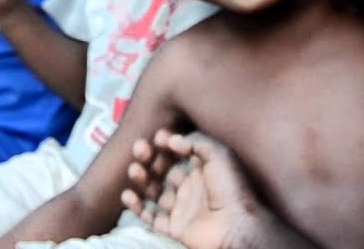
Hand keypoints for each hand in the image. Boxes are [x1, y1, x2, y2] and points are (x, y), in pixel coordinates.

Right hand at [122, 130, 264, 248]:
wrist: (235, 225)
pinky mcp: (174, 228)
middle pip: (163, 171)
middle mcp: (190, 188)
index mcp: (202, 171)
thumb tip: (174, 140)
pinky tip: (128, 194)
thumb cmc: (230, 188)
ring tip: (134, 169)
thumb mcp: (218, 156)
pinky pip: (151, 218)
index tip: (157, 136)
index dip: (167, 145)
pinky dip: (137, 207)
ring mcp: (181, 209)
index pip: (179, 155)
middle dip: (150, 159)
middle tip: (139, 148)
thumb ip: (196, 144)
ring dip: (142, 179)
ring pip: (154, 192)